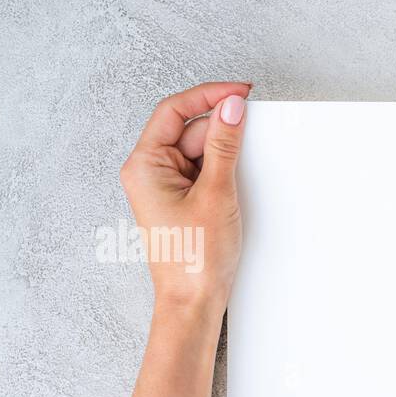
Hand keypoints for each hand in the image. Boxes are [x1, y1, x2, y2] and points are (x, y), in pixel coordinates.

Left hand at [119, 82, 250, 331]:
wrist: (193, 303)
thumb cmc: (194, 258)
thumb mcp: (216, 193)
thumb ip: (224, 146)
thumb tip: (231, 108)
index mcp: (143, 165)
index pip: (174, 111)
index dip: (208, 96)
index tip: (239, 93)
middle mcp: (148, 172)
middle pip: (187, 129)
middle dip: (219, 127)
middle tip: (252, 124)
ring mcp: (163, 187)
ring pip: (196, 150)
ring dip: (222, 149)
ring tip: (244, 162)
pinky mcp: (179, 201)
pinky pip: (200, 171)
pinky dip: (220, 168)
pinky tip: (237, 176)